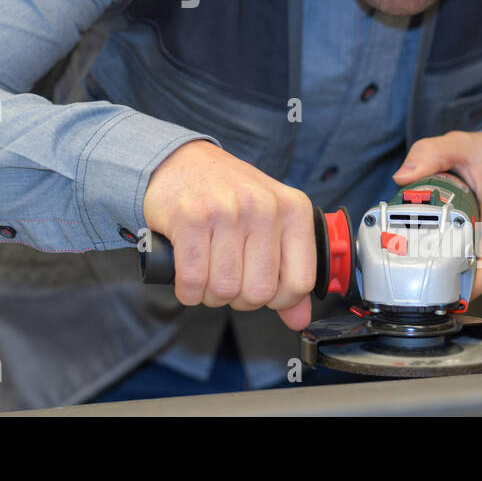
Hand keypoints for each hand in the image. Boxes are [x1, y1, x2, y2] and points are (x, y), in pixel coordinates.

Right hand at [143, 140, 316, 330]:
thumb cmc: (229, 194)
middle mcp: (263, 207)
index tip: (260, 288)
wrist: (182, 161)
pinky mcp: (189, 218)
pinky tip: (188, 277)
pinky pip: (192, 280)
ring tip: (207, 274)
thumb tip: (299, 319)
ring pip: (224, 289)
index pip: (300, 281)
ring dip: (211, 295)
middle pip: (259, 292)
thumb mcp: (270, 223)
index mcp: (292, 209)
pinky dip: (188, 291)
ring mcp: (226, 210)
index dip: (278, 300)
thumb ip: (288, 271)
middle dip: (239, 299)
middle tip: (228, 280)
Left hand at [392, 131, 481, 300]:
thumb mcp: (461, 144)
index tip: (433, 285)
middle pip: (481, 278)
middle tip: (411, 268)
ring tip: (420, 259)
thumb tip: (402, 177)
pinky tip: (438, 255)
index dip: (463, 285)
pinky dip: (461, 265)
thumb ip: (430, 153)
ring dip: (453, 272)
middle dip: (447, 279)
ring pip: (481, 276)